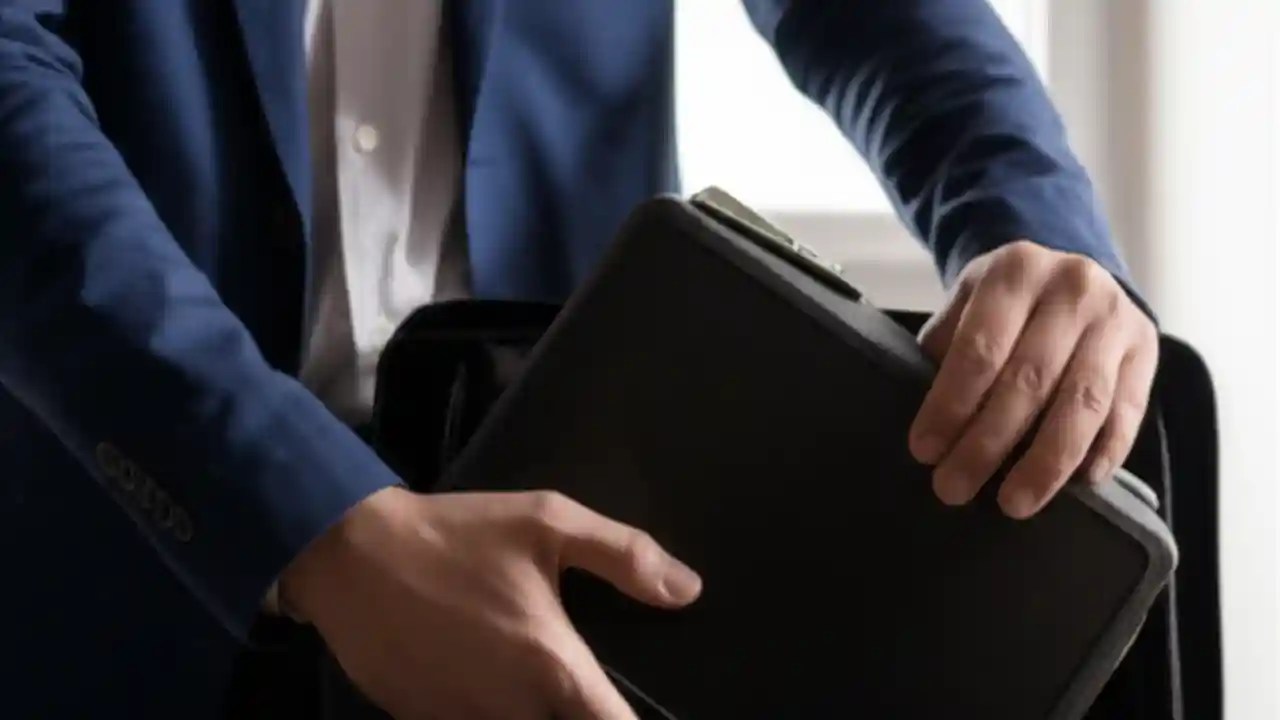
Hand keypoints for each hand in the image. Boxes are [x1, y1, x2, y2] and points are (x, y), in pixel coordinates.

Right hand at [278, 486, 701, 719]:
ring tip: (538, 685)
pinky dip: (489, 714)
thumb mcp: (547, 521)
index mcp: (554, 669)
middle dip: (582, 716)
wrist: (349, 555)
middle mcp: (513, 713)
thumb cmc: (457, 537)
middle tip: (584, 691)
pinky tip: (487, 682)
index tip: (630, 707)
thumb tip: (687, 591)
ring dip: (534, 715)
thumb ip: (624, 556)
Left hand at [908, 241, 1158, 518]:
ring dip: (1046, 462)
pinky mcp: (1148, 350)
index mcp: (1015, 271)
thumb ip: (947, 352)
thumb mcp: (966, 305)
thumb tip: (932, 428)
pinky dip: (1103, 452)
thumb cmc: (1004, 305)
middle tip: (953, 487)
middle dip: (987, 443)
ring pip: (1083, 402)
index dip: (951, 405)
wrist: (1070, 274)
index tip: (925, 450)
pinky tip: (1078, 482)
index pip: (980, 348)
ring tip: (1013, 502)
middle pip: (1029, 380)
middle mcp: (1073, 287)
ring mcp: (1117, 319)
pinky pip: (1127, 411)